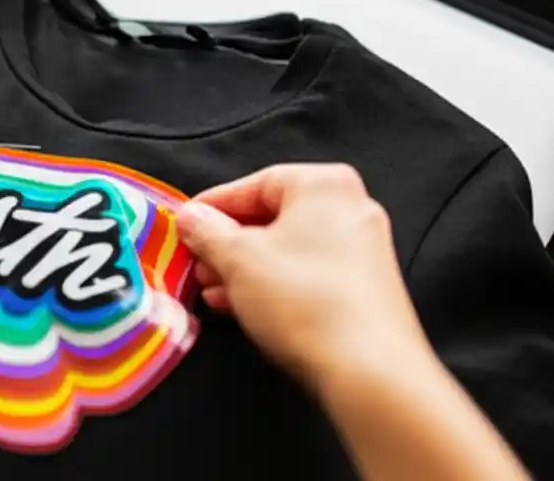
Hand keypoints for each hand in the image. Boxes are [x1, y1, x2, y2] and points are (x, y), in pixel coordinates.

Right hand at [176, 164, 428, 388]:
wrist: (368, 371)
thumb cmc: (304, 300)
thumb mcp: (237, 259)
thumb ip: (206, 231)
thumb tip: (190, 217)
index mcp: (324, 185)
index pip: (254, 183)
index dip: (213, 205)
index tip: (184, 223)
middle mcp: (350, 208)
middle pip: (271, 216)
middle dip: (227, 242)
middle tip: (196, 262)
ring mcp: (361, 249)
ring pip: (287, 248)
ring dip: (243, 267)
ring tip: (212, 290)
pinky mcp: (363, 288)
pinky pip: (306, 273)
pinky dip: (272, 284)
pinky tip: (241, 306)